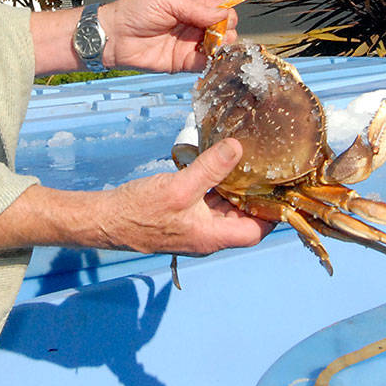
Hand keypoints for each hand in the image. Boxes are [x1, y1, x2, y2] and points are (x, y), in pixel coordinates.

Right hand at [96, 138, 273, 254]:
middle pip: (241, 220)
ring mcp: (194, 229)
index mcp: (212, 237)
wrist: (107, 220)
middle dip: (253, 197)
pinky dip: (214, 189)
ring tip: (243, 164)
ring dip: (233, 191)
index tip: (279, 190)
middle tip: (263, 170)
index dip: (270, 214)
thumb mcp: (180, 187)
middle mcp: (206, 237)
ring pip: (223, 211)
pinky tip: (214, 168)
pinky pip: (206, 205)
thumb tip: (238, 148)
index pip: (254, 231)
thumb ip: (210, 168)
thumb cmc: (141, 211)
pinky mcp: (182, 218)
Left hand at [100, 0, 239, 72]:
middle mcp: (193, 25)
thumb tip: (223, 15)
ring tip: (213, 48)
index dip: (226, 16)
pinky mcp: (182, 63)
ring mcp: (189, 45)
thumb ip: (195, 7)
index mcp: (191, 6)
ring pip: (217, 48)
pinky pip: (203, 64)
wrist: (114, 36)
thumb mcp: (166, 0)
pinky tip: (210, 59)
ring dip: (221, 49)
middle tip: (217, 37)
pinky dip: (211, 63)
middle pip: (223, 30)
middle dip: (226, 34)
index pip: (220, 10)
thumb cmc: (136, 11)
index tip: (222, 22)